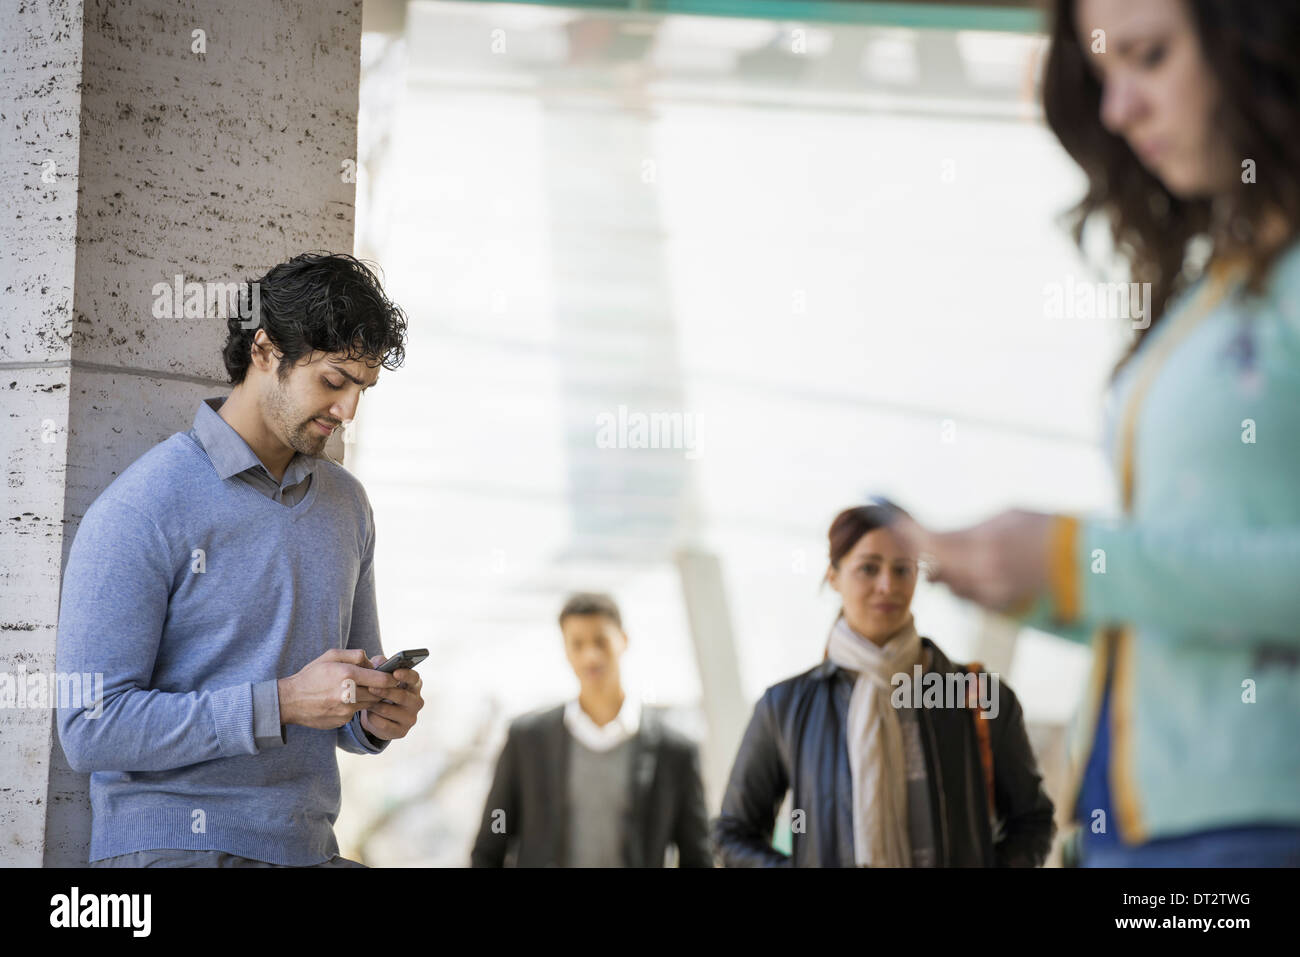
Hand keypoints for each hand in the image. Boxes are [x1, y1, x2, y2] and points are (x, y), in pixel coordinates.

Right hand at [278, 648, 400, 730]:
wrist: (290, 701)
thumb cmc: (312, 675)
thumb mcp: (331, 656)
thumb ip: (356, 655)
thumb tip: (373, 662)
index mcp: (348, 674)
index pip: (382, 679)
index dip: (391, 678)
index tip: (393, 676)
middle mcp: (349, 694)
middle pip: (379, 693)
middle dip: (381, 689)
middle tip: (379, 683)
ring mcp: (346, 710)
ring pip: (369, 704)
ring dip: (369, 698)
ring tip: (359, 690)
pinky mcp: (342, 721)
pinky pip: (356, 713)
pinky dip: (355, 707)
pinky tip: (344, 701)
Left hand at [358, 654, 423, 741]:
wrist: (378, 716)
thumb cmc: (381, 691)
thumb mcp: (380, 677)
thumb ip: (380, 666)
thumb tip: (380, 661)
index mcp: (415, 685)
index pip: (415, 678)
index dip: (406, 675)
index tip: (395, 673)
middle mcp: (417, 702)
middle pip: (403, 696)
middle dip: (385, 692)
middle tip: (371, 687)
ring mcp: (411, 718)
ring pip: (390, 711)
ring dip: (375, 705)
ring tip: (365, 701)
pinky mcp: (402, 731)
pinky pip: (384, 725)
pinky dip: (373, 718)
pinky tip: (369, 713)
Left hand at [887, 508, 1054, 611]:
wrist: (1085, 558)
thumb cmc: (1044, 528)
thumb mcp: (1004, 517)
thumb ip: (968, 530)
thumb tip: (940, 535)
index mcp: (984, 547)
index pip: (930, 544)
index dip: (910, 534)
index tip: (897, 523)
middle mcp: (985, 576)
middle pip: (935, 569)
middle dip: (921, 553)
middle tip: (909, 536)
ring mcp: (994, 595)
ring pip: (950, 587)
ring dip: (941, 570)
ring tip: (936, 551)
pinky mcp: (1003, 607)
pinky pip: (970, 597)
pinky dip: (962, 583)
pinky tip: (964, 568)